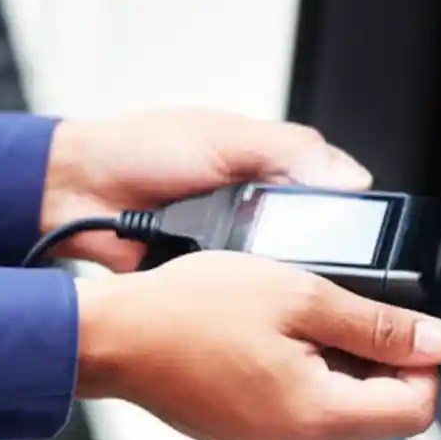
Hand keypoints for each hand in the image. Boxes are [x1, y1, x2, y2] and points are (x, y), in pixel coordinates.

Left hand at [41, 109, 371, 270]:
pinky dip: (247, 302)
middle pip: (319, 250)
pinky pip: (243, 300)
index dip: (353, 223)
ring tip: (284, 285)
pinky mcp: (211, 283)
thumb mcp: (225, 136)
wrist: (75, 190)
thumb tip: (353, 177)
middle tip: (319, 265)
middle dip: (319, 261)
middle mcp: (263, 214)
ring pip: (284, 281)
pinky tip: (251, 302)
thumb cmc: (142, 148)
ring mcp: (237, 252)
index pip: (337, 202)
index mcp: (275, 172)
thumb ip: (290, 151)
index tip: (365, 239)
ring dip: (283, 283)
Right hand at [73, 251, 440, 439]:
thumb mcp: (300, 295)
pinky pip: (313, 413)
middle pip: (386, 412)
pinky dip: (313, 376)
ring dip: (345, 364)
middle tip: (338, 312)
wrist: (118, 337)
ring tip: (301, 322)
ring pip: (350, 410)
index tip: (405, 326)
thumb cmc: (191, 312)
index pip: (418, 410)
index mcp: (319, 417)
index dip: (424, 363)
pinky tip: (281, 340)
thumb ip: (380, 324)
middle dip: (381, 360)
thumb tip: (440, 341)